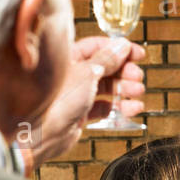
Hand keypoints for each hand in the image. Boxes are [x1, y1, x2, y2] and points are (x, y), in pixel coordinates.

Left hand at [20, 37, 146, 170]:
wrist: (41, 133)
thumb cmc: (56, 100)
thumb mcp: (88, 73)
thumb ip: (107, 59)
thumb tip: (122, 46)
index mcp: (68, 58)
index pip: (98, 47)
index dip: (120, 50)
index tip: (137, 54)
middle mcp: (72, 74)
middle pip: (105, 67)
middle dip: (125, 71)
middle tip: (138, 76)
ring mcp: (76, 94)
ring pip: (106, 88)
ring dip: (125, 89)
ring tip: (137, 92)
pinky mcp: (80, 113)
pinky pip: (104, 107)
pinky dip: (119, 108)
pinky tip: (131, 108)